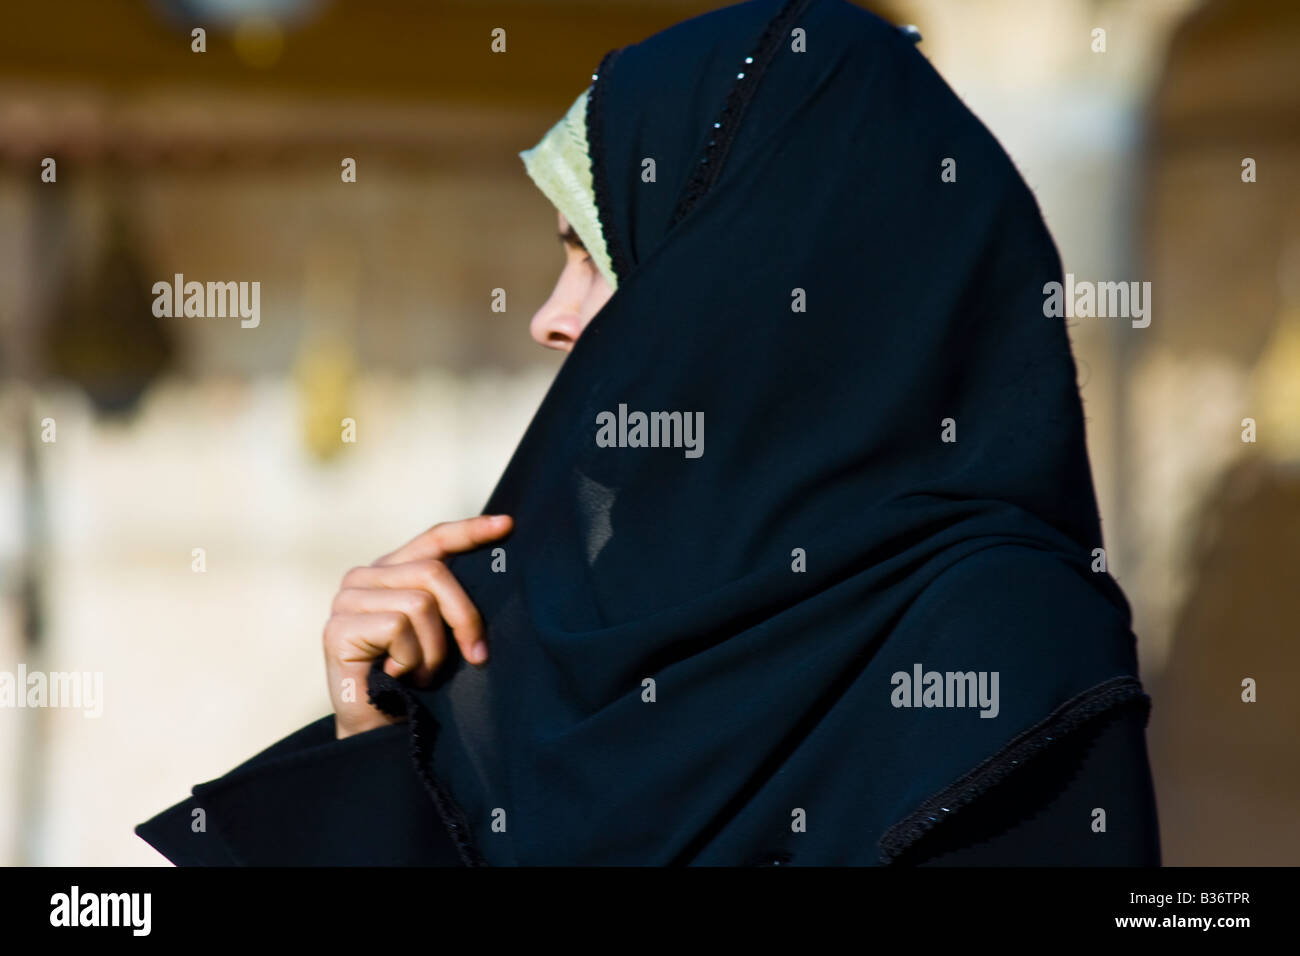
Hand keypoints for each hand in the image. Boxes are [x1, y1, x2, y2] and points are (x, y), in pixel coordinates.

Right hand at [322, 514, 512, 738]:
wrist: (380, 734)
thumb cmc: (415, 684)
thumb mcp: (441, 632)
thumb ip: (450, 599)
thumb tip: (496, 565)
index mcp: (391, 571)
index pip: (433, 539)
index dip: (470, 531)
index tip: (507, 525)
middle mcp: (364, 577)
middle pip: (434, 571)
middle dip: (464, 617)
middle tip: (475, 656)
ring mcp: (346, 600)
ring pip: (420, 603)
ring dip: (433, 650)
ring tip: (420, 673)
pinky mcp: (337, 628)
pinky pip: (398, 627)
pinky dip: (411, 659)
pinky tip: (396, 676)